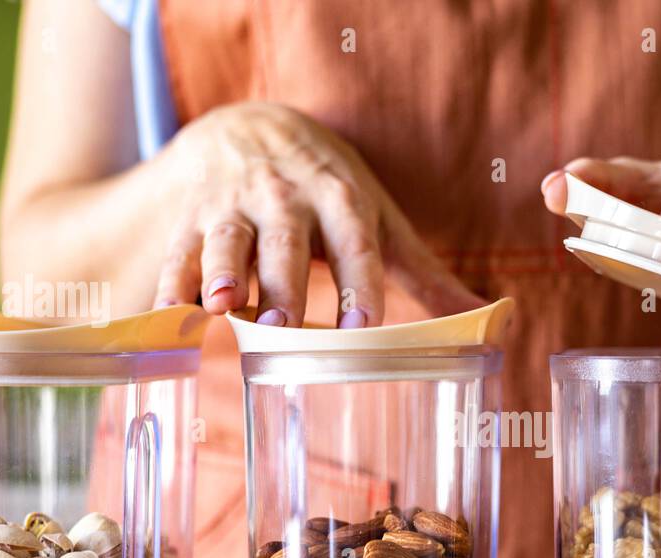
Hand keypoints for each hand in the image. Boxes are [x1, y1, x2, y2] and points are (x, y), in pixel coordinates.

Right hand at [153, 103, 482, 325]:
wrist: (251, 127)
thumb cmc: (331, 191)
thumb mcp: (381, 222)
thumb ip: (427, 277)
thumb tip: (492, 320)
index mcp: (342, 199)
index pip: (355, 243)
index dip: (359, 284)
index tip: (362, 326)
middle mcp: (286, 198)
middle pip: (286, 243)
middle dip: (284, 283)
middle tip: (284, 326)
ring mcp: (234, 205)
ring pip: (227, 240)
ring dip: (222, 271)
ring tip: (223, 305)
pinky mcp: (191, 218)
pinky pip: (178, 251)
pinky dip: (171, 281)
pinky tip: (168, 314)